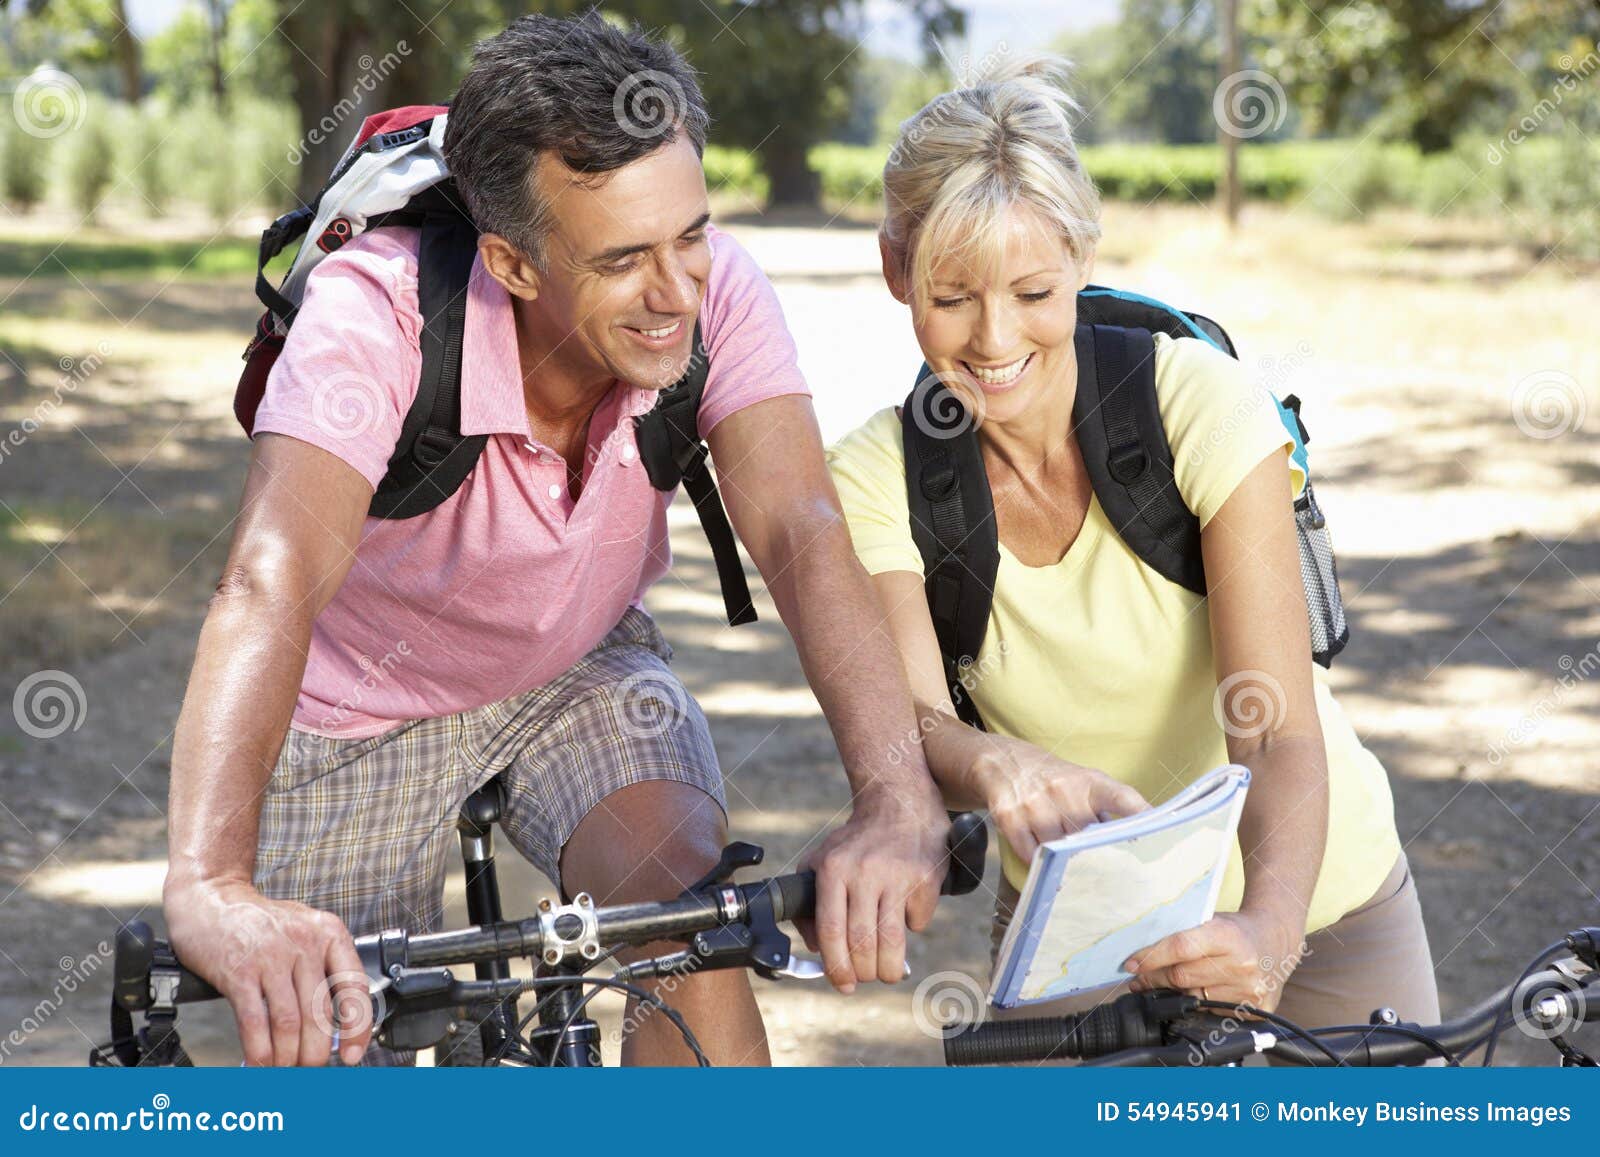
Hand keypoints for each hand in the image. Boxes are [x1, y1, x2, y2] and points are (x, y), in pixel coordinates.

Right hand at [163, 875, 370, 1065]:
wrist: (210, 897)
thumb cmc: (259, 921)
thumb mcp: (303, 930)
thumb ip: (320, 968)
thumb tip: (331, 1024)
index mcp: (329, 934)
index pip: (354, 987)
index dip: (356, 1028)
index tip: (350, 1055)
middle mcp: (305, 944)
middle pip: (319, 1014)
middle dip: (314, 1053)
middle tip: (308, 1069)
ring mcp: (272, 957)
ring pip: (289, 1023)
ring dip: (287, 1057)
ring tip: (283, 1071)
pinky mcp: (239, 972)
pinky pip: (255, 1021)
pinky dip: (259, 1049)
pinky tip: (259, 1063)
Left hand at [798, 784, 946, 993]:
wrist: (900, 803)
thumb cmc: (856, 841)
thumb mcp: (820, 861)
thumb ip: (809, 906)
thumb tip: (818, 950)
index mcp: (833, 869)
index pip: (831, 930)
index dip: (835, 966)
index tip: (842, 984)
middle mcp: (864, 871)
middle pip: (862, 942)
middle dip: (863, 972)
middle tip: (865, 978)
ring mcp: (897, 875)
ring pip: (892, 942)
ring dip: (889, 969)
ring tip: (886, 972)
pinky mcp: (926, 878)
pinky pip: (919, 922)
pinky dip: (913, 930)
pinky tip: (906, 917)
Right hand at [974, 737, 1148, 862]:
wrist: (1003, 761)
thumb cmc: (1053, 779)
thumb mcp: (1084, 784)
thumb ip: (1107, 811)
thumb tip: (1137, 844)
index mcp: (1090, 782)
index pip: (1123, 798)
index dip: (1141, 816)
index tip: (1157, 835)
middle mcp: (1064, 790)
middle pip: (1088, 838)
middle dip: (1095, 858)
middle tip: (1106, 878)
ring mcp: (1035, 803)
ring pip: (1058, 850)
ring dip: (1064, 864)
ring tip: (1069, 871)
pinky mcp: (1010, 816)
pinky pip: (1030, 853)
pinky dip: (1038, 863)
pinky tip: (1043, 863)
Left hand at [1123, 908, 1306, 1012]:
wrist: (1276, 940)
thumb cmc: (1237, 928)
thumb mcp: (1211, 919)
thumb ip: (1181, 933)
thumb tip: (1140, 952)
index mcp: (1229, 936)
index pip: (1180, 948)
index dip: (1150, 957)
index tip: (1130, 964)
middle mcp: (1242, 965)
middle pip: (1182, 977)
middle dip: (1154, 978)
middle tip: (1138, 977)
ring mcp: (1250, 990)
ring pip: (1193, 998)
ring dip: (1173, 993)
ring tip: (1161, 984)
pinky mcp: (1256, 1009)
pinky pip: (1212, 1011)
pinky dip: (1198, 1003)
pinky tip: (1194, 993)